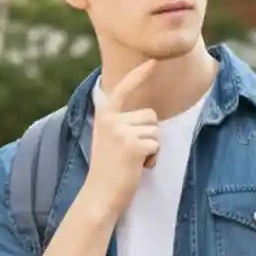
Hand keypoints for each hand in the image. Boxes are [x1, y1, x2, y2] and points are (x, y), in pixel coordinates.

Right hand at [86, 58, 160, 211]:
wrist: (99, 195)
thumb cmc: (108, 169)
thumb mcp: (108, 138)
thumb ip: (120, 122)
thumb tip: (145, 112)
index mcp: (104, 115)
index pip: (124, 88)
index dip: (140, 74)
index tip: (156, 61)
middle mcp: (111, 119)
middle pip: (150, 115)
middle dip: (149, 134)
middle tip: (130, 153)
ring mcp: (121, 131)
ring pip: (156, 131)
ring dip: (151, 148)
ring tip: (132, 161)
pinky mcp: (133, 146)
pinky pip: (156, 145)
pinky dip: (152, 159)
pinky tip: (137, 168)